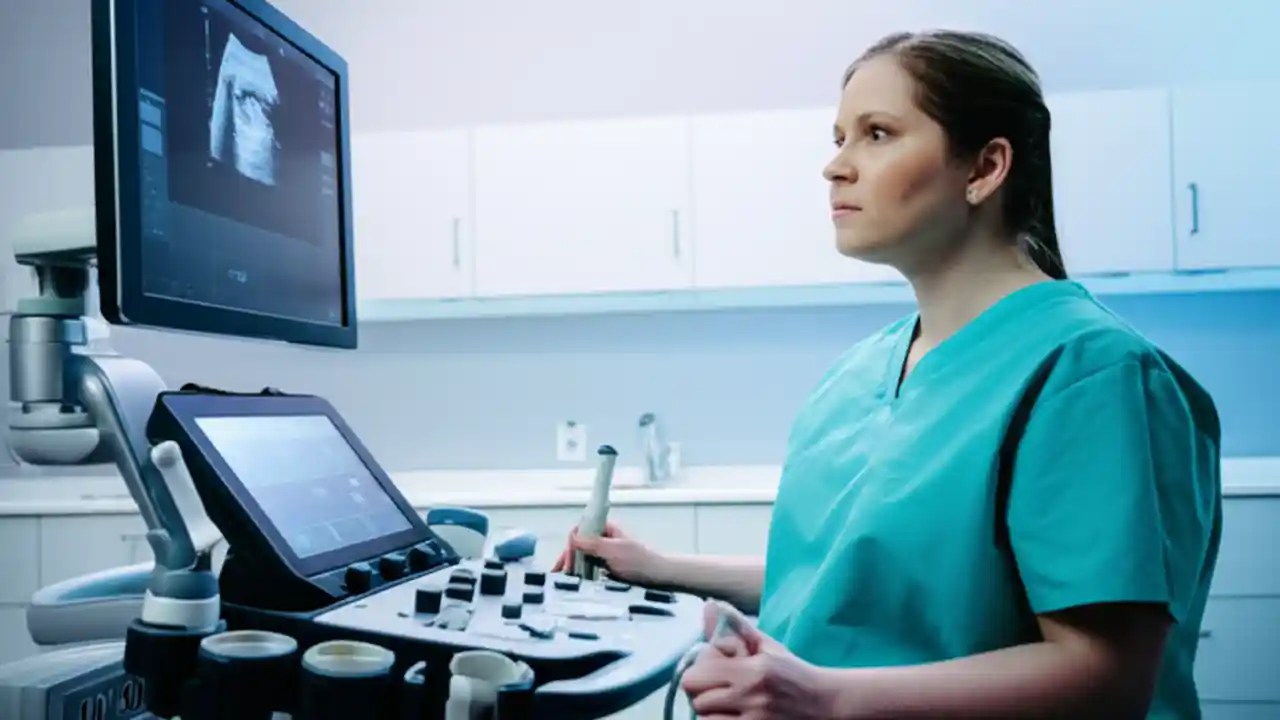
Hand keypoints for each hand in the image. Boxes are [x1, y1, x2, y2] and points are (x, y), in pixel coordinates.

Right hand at [549, 520, 664, 584]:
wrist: (660, 577)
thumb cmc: (639, 561)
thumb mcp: (614, 550)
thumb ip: (593, 543)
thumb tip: (572, 537)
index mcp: (606, 530)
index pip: (581, 532)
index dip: (572, 545)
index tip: (569, 562)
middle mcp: (604, 540)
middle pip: (579, 547)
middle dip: (569, 559)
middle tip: (561, 575)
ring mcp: (605, 555)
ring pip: (583, 559)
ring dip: (573, 569)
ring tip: (564, 582)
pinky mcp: (608, 569)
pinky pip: (590, 570)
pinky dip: (582, 576)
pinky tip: (575, 585)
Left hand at [682, 602, 837, 719]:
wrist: (829, 705)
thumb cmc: (794, 674)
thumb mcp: (767, 647)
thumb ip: (735, 628)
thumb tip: (709, 606)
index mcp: (752, 670)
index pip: (695, 678)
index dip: (698, 676)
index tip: (710, 676)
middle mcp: (753, 697)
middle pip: (698, 702)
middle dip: (704, 697)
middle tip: (719, 694)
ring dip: (713, 715)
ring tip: (728, 708)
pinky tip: (737, 717)